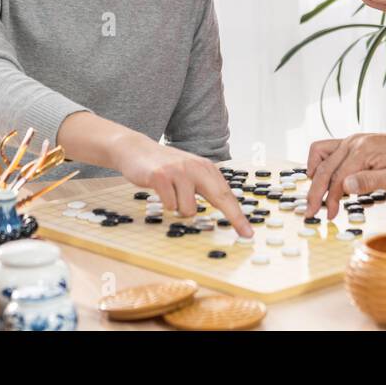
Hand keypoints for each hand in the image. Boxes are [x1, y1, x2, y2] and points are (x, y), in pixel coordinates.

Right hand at [114, 137, 253, 236]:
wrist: (137, 150)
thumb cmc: (166, 166)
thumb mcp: (190, 172)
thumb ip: (205, 186)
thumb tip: (225, 209)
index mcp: (206, 168)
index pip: (226, 195)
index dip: (239, 216)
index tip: (249, 233)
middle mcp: (196, 168)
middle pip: (221, 198)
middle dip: (234, 218)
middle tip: (245, 235)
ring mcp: (178, 171)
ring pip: (188, 209)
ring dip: (179, 208)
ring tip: (171, 195)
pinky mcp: (160, 177)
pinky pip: (169, 205)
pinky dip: (165, 204)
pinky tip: (159, 191)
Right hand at [303, 129, 385, 219]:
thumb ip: (370, 182)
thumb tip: (346, 186)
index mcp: (364, 152)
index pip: (338, 178)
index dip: (331, 199)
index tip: (330, 216)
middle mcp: (353, 143)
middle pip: (324, 168)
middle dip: (315, 191)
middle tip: (311, 212)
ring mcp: (350, 141)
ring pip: (320, 155)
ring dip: (314, 175)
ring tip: (315, 194)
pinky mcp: (350, 143)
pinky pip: (326, 149)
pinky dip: (319, 163)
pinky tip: (321, 177)